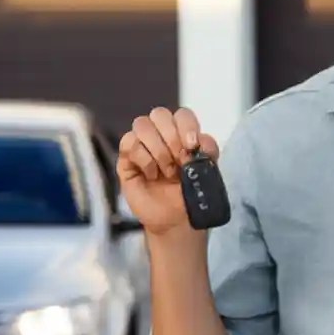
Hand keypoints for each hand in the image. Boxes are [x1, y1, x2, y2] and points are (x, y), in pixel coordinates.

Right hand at [117, 107, 220, 235]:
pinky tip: (152, 175)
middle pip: (159, 114)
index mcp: (181, 134)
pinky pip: (129, 143)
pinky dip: (144, 159)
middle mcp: (160, 135)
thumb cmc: (189, 194)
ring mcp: (141, 145)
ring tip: (167, 171)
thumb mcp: (207, 170)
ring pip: (142, 124)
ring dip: (158, 149)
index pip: (182, 114)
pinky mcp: (126, 159)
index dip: (186, 126)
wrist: (176, 220)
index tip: (192, 146)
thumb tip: (199, 139)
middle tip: (179, 161)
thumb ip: (208, 150)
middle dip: (172, 137)